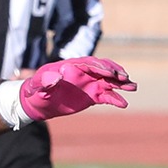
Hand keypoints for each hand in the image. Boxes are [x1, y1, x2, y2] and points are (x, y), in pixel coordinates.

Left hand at [18, 56, 136, 120]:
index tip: (111, 73)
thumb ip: (44, 81)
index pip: (90, 63)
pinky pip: (106, 96)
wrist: (38, 102)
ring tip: (132, 88)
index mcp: (71, 66)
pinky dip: (115, 99)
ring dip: (120, 84)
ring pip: (108, 82)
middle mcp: (83, 73)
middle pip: (103, 70)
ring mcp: (89, 83)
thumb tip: (55, 77)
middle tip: (126, 78)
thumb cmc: (35, 91)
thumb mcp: (36, 86)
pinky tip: (123, 104)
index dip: (101, 67)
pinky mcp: (92, 95)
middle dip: (115, 73)